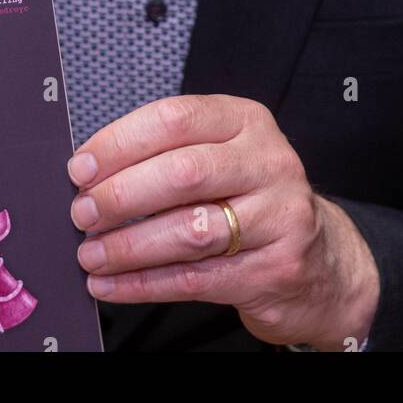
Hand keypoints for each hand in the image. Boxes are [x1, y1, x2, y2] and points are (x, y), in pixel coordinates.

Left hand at [67, 94, 378, 350]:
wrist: (322, 262)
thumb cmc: (252, 199)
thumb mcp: (225, 156)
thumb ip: (170, 154)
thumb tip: (90, 172)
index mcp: (247, 122)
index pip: (176, 118)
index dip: (120, 142)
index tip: (81, 167)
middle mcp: (268, 163)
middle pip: (183, 172)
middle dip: (121, 194)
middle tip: (82, 212)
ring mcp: (278, 217)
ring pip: (189, 230)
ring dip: (127, 246)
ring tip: (89, 253)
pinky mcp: (274, 270)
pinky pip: (194, 279)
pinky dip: (142, 284)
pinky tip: (110, 285)